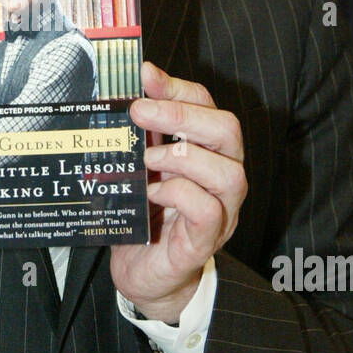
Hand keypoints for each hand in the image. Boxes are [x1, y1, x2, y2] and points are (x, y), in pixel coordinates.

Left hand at [109, 61, 247, 323]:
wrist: (142, 276)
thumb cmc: (142, 217)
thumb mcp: (138, 167)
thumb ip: (140, 135)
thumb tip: (124, 93)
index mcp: (206, 152)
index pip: (208, 106)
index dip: (178, 87)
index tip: (144, 76)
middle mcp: (222, 178)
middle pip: (227, 130)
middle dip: (182, 114)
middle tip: (139, 112)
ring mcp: (220, 211)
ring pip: (228, 173)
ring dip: (183, 157)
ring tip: (147, 159)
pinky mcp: (204, 242)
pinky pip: (207, 211)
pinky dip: (178, 195)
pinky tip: (151, 193)